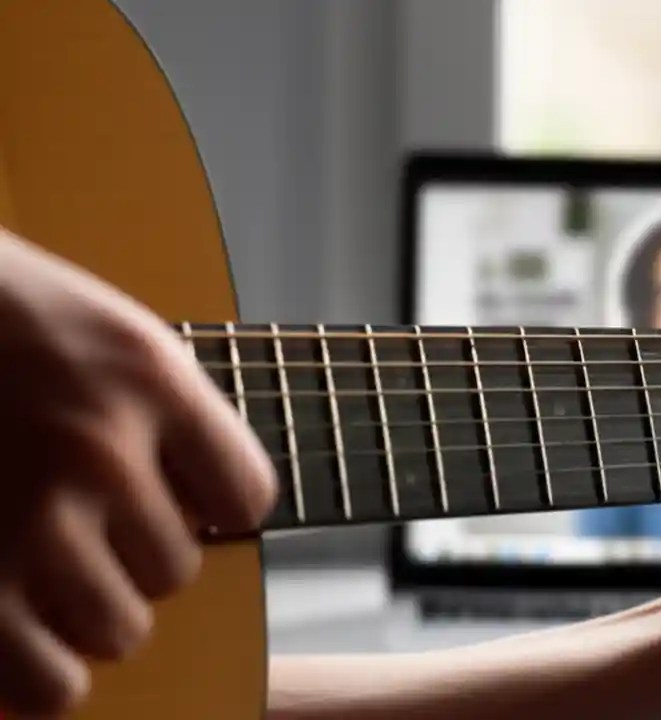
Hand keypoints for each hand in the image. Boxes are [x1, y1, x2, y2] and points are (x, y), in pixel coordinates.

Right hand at [0, 231, 276, 716]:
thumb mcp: (100, 332)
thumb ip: (160, 409)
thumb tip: (212, 511)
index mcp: (145, 377)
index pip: (244, 496)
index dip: (208, 509)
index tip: (168, 499)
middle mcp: (97, 449)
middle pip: (175, 570)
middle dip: (129, 556)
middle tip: (71, 523)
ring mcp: (26, 521)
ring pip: (117, 630)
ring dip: (82, 613)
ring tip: (35, 571)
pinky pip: (44, 684)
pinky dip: (35, 674)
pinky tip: (13, 634)